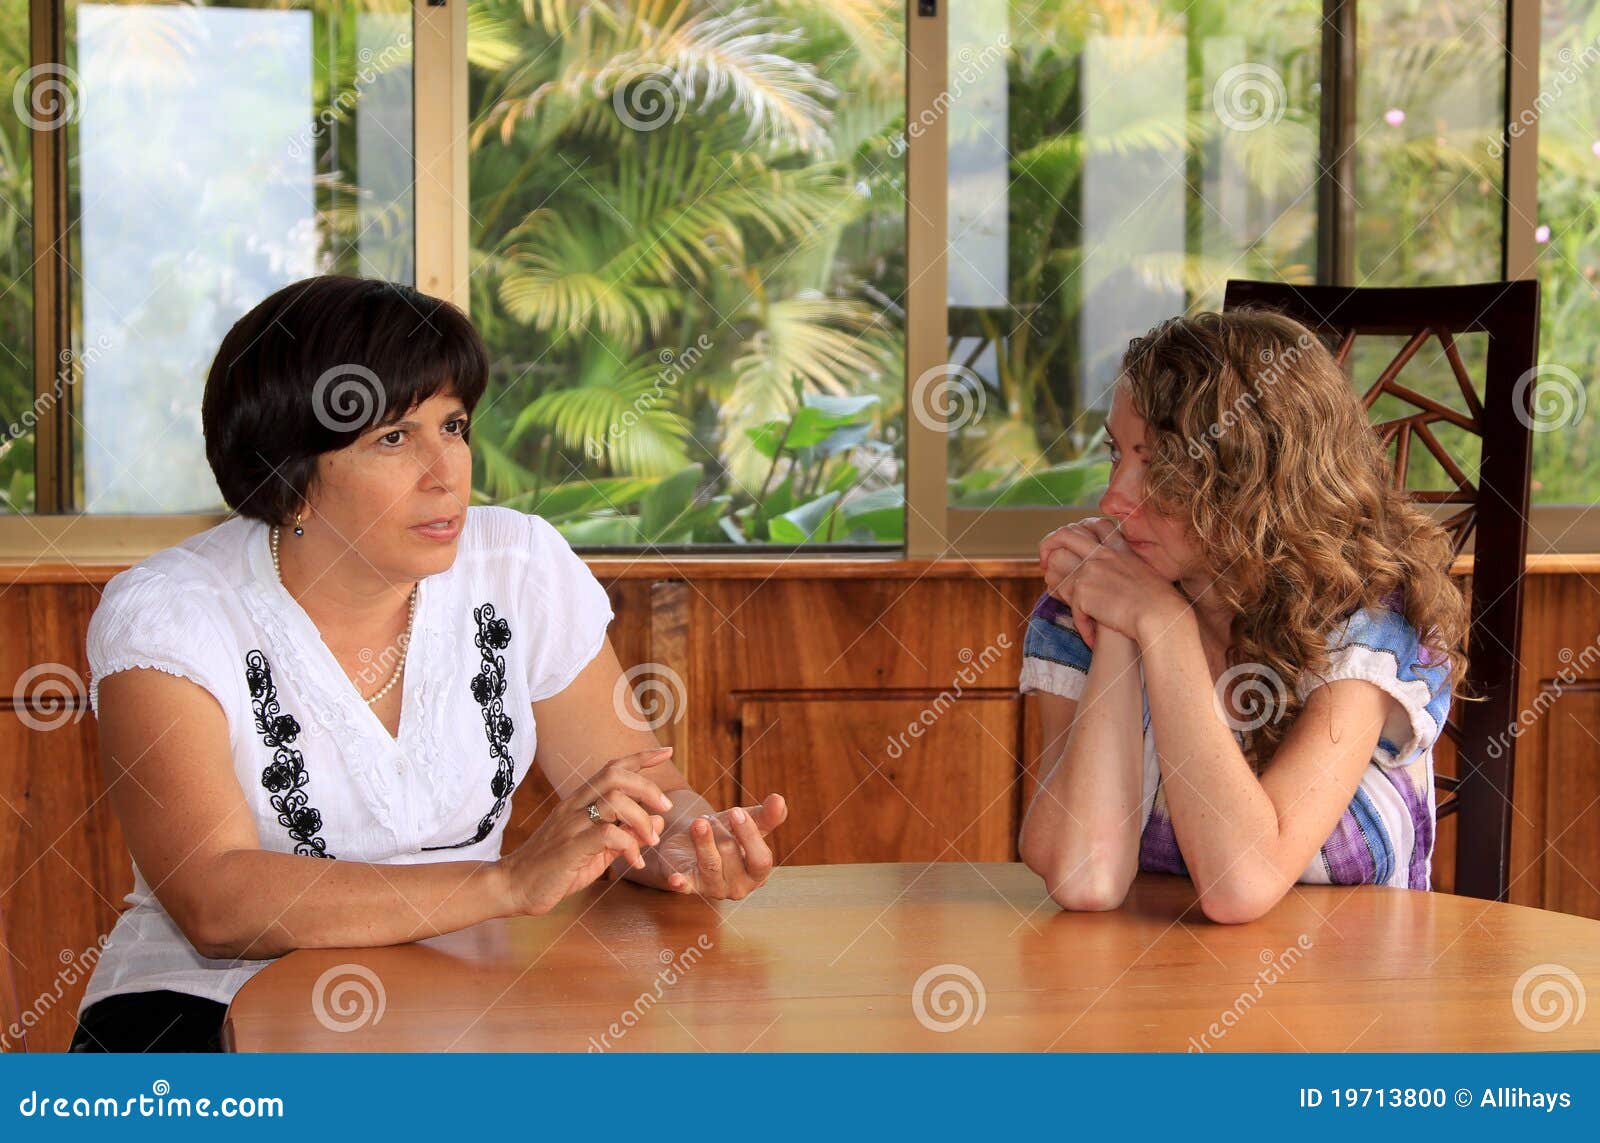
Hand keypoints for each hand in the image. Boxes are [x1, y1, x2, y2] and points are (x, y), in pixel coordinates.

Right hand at [497, 748, 674, 915]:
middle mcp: (574, 806)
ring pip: (614, 800)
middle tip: (666, 807)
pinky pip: (607, 834)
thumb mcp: (598, 850)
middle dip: (647, 787)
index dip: (641, 757)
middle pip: (615, 777)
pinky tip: (635, 862)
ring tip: (651, 842)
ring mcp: (570, 825)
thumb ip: (626, 835)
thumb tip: (658, 822)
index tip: (666, 751)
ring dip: (642, 819)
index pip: (612, 768)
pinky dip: (629, 845)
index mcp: (580, 802)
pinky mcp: (569, 848)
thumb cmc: (556, 868)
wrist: (514, 887)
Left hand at [654, 793, 787, 899]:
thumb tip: (779, 799)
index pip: (761, 860)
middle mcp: (740, 886)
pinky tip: (675, 878)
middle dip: (723, 835)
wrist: (694, 840)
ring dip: (703, 842)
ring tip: (698, 823)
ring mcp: (715, 888)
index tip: (736, 812)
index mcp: (758, 873)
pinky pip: (687, 886)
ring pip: (711, 866)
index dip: (750, 836)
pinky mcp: (691, 886)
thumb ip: (767, 815)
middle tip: (711, 817)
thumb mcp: (747, 822)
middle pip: (733, 860)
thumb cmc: (727, 833)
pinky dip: (682, 883)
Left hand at [1050, 526, 1187, 646]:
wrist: (1162, 617)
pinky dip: (1081, 624)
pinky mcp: (1083, 590)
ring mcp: (1091, 569)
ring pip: (1055, 567)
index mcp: (1119, 548)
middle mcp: (1102, 554)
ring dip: (1056, 587)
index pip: (1093, 524)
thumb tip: (1112, 580)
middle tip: (1044, 563)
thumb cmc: (1161, 604)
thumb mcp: (1145, 576)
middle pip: (1065, 534)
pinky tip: (1091, 638)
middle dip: (1048, 545)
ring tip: (1065, 604)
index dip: (1076, 531)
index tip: (1069, 547)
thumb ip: (1127, 570)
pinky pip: (1070, 605)